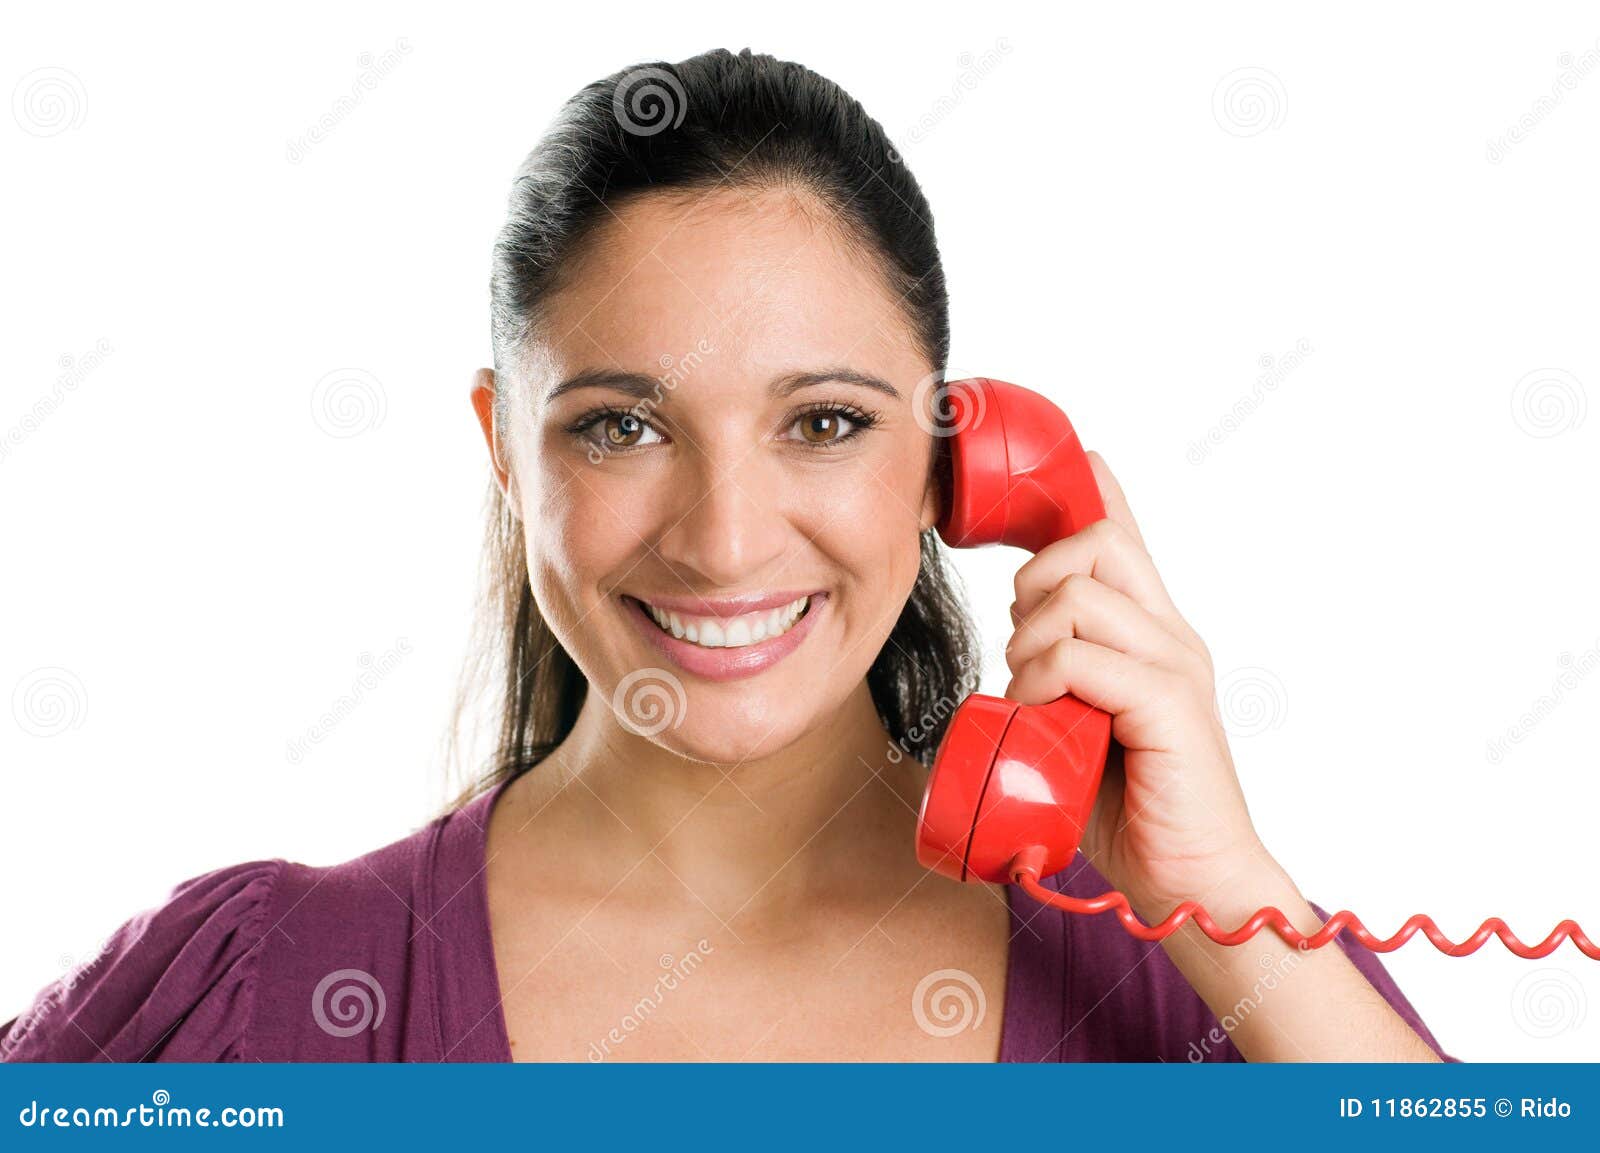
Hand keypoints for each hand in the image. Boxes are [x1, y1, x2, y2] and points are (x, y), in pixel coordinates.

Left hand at [1002, 451, 1280, 918]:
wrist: (1194, 883)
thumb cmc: (1135, 810)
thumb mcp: (1084, 726)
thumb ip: (1064, 679)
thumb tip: (1016, 649)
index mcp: (1154, 635)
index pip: (1125, 535)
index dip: (1092, 490)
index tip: (1072, 465)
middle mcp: (1171, 637)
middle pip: (1094, 544)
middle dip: (1032, 583)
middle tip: (1023, 649)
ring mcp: (1175, 668)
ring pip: (1080, 597)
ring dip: (1030, 643)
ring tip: (1032, 696)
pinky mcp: (1169, 706)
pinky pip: (1083, 658)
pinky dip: (1042, 681)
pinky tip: (1039, 716)